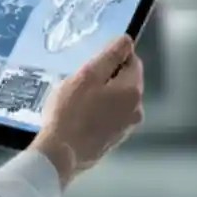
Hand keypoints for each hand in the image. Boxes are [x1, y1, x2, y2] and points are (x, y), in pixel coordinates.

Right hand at [31, 36, 144, 189]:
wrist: (60, 155)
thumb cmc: (70, 113)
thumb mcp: (87, 76)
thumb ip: (109, 56)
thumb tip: (126, 40)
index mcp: (133, 91)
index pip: (133, 61)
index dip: (113, 58)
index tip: (92, 65)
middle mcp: (137, 109)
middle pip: (126, 81)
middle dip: (106, 78)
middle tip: (81, 84)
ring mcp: (127, 127)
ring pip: (117, 99)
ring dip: (102, 95)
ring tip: (77, 102)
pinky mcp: (115, 140)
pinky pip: (110, 116)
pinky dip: (99, 112)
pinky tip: (80, 117)